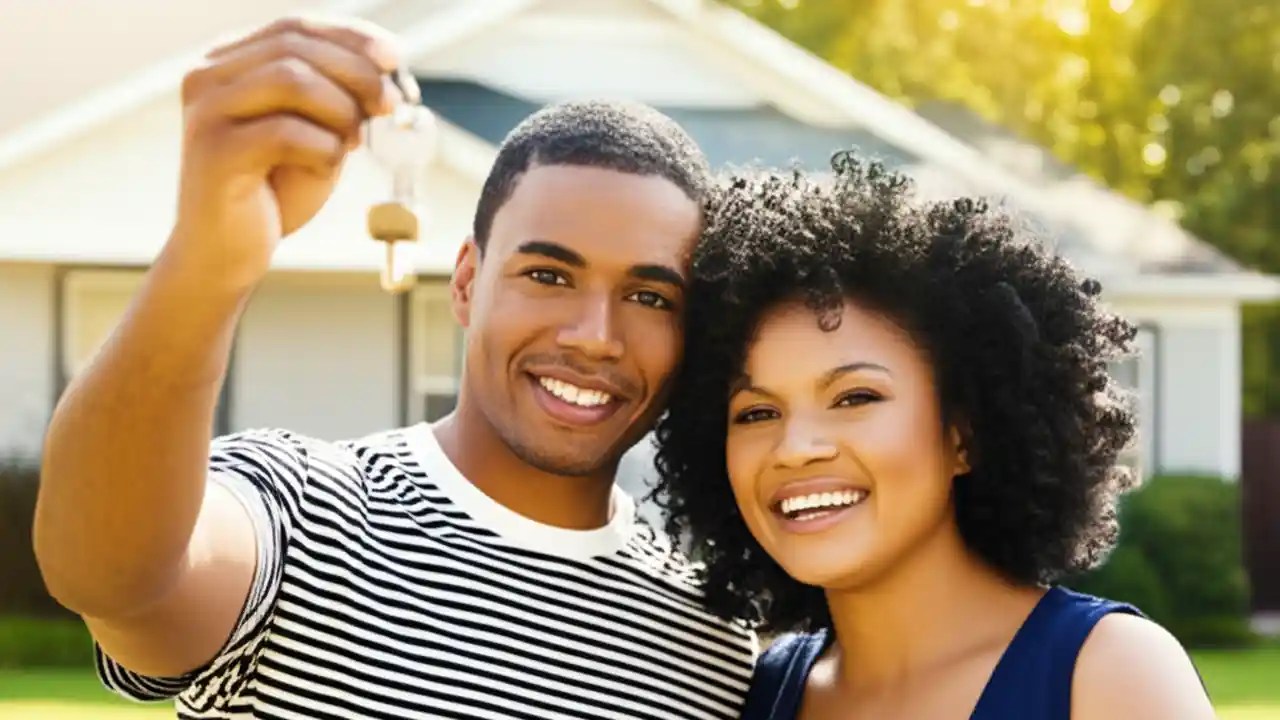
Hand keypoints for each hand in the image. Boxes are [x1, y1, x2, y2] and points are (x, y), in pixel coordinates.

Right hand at [168, 16, 402, 286]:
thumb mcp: (315, 132)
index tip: (394, 56)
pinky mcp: (214, 151)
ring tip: (353, 143)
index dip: (349, 35)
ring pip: (292, 81)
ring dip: (341, 111)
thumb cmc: (274, 191)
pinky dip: (323, 150)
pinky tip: (324, 169)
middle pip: (295, 47)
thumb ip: (339, 99)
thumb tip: (387, 72)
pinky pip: (286, 133)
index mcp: (228, 63)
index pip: (293, 27)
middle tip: (390, 104)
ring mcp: (207, 112)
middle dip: (356, 73)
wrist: (228, 251)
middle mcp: (207, 77)